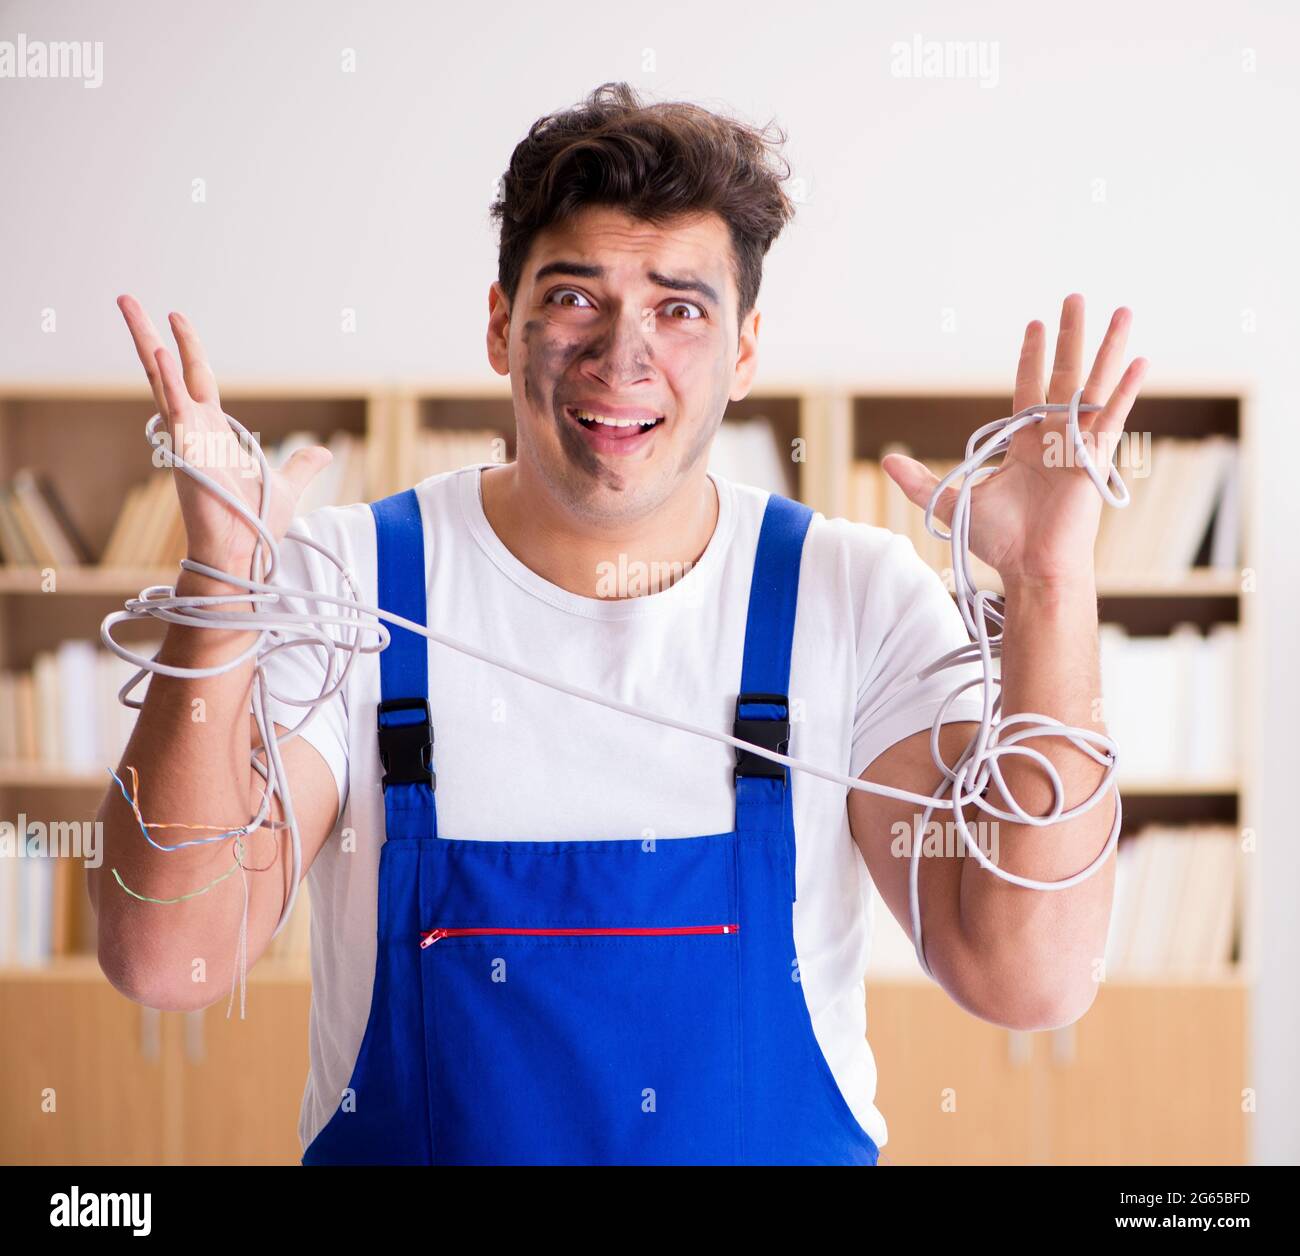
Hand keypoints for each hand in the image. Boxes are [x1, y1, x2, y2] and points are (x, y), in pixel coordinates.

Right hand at [116, 295, 331, 575]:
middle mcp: (194, 428)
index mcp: (213, 431)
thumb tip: (323, 453)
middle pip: (167, 369)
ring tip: (127, 305)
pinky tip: (159, 352)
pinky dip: (166, 380)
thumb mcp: (288, 484)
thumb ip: (301, 465)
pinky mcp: (187, 450)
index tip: (177, 317)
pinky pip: (174, 408)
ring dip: (145, 342)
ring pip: (160, 379)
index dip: (188, 348)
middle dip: (149, 333)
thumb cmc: (257, 523)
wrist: (243, 552)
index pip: (197, 379)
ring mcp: (186, 437)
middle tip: (129, 298)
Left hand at [882, 294, 1147, 588]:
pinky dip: (1124, 391)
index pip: (1029, 386)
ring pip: (1093, 386)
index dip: (1032, 355)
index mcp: (1024, 441)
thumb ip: (922, 481)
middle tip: (1074, 297)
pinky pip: (1111, 418)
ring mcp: (1077, 445)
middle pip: (1064, 373)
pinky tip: (1139, 362)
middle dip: (1070, 335)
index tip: (1035, 324)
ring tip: (1122, 311)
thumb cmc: (998, 540)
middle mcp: (1053, 436)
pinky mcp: (1093, 460)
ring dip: (1107, 348)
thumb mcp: (952, 503)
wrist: (1029, 567)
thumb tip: (888, 462)